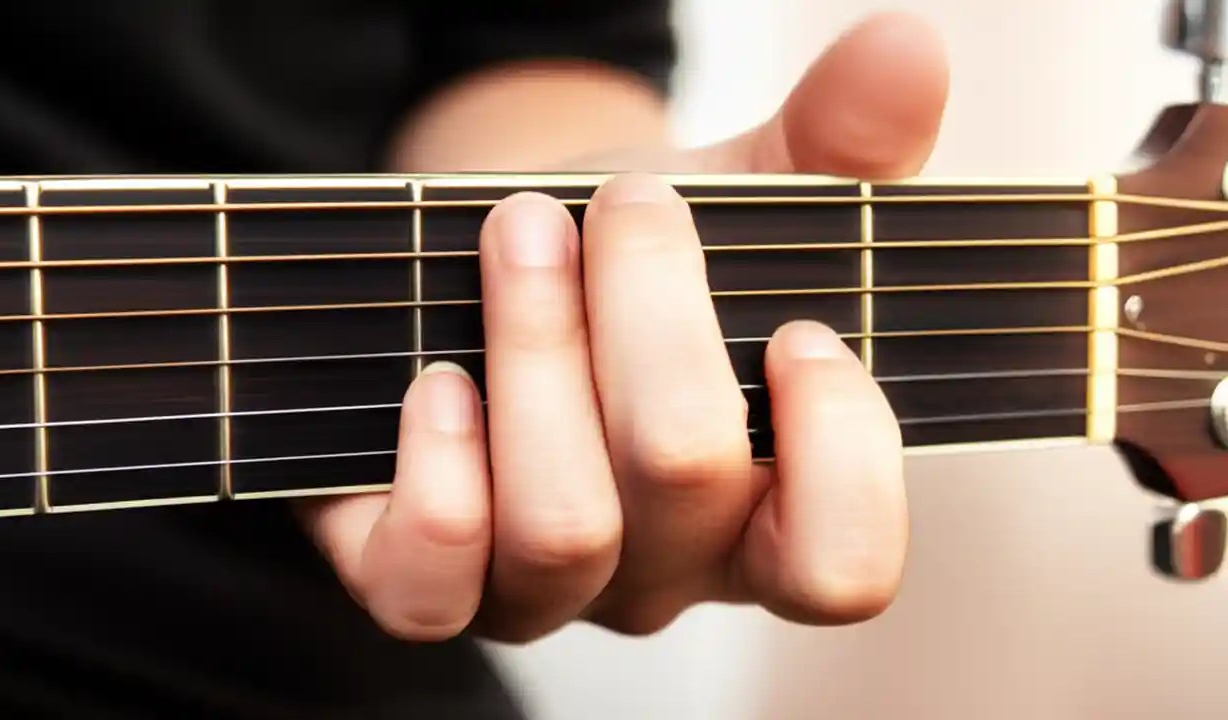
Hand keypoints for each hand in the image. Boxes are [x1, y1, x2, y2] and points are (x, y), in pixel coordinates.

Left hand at [296, 12, 949, 641]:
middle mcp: (664, 569)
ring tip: (520, 234)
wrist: (505, 260)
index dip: (833, 449)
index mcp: (764, 508)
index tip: (794, 328)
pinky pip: (427, 586)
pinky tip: (439, 378)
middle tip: (625, 204)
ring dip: (537, 349)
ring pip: (561, 526)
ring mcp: (544, 588)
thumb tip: (907, 52)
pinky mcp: (428, 577)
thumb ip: (836, 146)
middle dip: (651, 313)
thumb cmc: (635, 256)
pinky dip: (436, 473)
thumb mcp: (743, 200)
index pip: (841, 565)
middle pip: (684, 480)